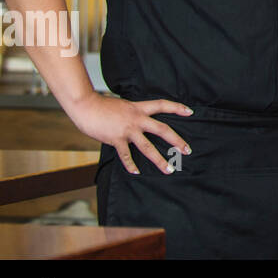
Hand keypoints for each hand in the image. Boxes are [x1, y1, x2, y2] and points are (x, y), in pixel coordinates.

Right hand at [68, 92, 192, 174]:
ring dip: (159, 159)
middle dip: (176, 141)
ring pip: (147, 147)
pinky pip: (126, 155)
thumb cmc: (103, 106)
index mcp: (139, 108)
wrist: (87, 106)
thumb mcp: (124, 105)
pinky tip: (136, 172)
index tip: (190, 112)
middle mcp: (137, 119)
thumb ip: (134, 113)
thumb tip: (140, 122)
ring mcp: (127, 130)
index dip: (177, 107)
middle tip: (187, 150)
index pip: (162, 105)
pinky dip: (131, 164)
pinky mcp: (116, 139)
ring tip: (169, 169)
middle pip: (162, 129)